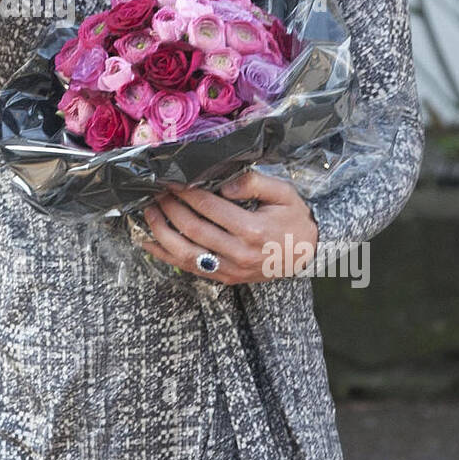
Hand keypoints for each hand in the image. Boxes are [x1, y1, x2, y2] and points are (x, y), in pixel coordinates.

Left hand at [137, 168, 318, 284]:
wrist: (309, 252)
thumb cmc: (294, 218)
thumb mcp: (283, 193)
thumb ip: (253, 183)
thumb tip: (223, 183)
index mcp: (253, 230)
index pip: (209, 208)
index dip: (186, 193)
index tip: (170, 180)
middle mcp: (239, 253)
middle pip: (193, 230)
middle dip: (170, 208)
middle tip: (156, 192)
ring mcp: (231, 270)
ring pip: (185, 254)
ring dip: (161, 232)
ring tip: (148, 212)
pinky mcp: (225, 279)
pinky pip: (189, 269)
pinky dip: (165, 256)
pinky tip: (149, 241)